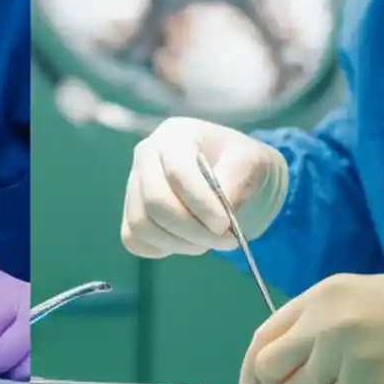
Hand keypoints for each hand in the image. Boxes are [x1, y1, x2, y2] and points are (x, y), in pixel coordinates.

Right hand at [121, 117, 288, 257]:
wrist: (234, 176)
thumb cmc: (240, 164)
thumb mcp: (252, 161)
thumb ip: (237, 180)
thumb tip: (219, 214)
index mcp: (176, 135)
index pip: (177, 171)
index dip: (201, 203)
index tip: (225, 225)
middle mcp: (146, 155)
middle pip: (155, 201)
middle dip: (192, 229)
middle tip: (223, 240)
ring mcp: (134, 184)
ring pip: (141, 224)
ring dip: (180, 243)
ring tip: (208, 241)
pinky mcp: (131, 212)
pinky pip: (134, 239)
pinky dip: (162, 248)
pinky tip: (187, 242)